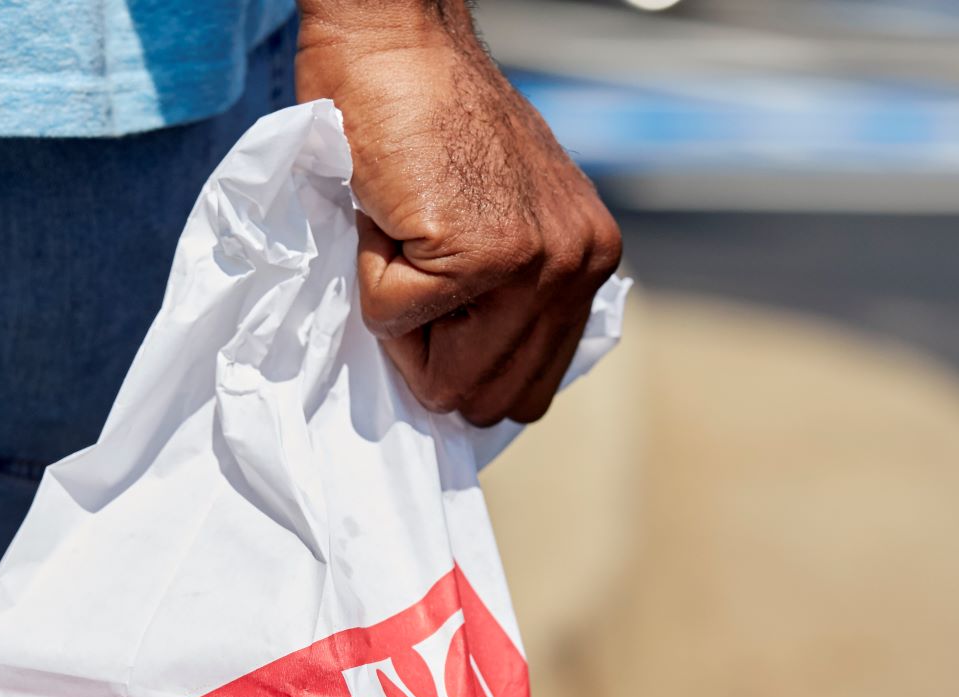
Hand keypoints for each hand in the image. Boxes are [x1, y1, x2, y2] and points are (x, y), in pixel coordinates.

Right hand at [296, 1, 622, 426]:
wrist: (396, 37)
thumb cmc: (425, 119)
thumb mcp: (500, 213)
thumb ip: (506, 293)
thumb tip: (471, 378)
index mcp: (589, 263)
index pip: (527, 387)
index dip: (464, 361)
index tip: (438, 299)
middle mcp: (579, 267)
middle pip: (491, 398)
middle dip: (432, 357)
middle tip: (411, 269)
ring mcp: (535, 262)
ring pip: (445, 375)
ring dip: (402, 321)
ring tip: (407, 239)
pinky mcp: (480, 250)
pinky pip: (394, 318)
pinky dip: (370, 274)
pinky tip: (389, 211)